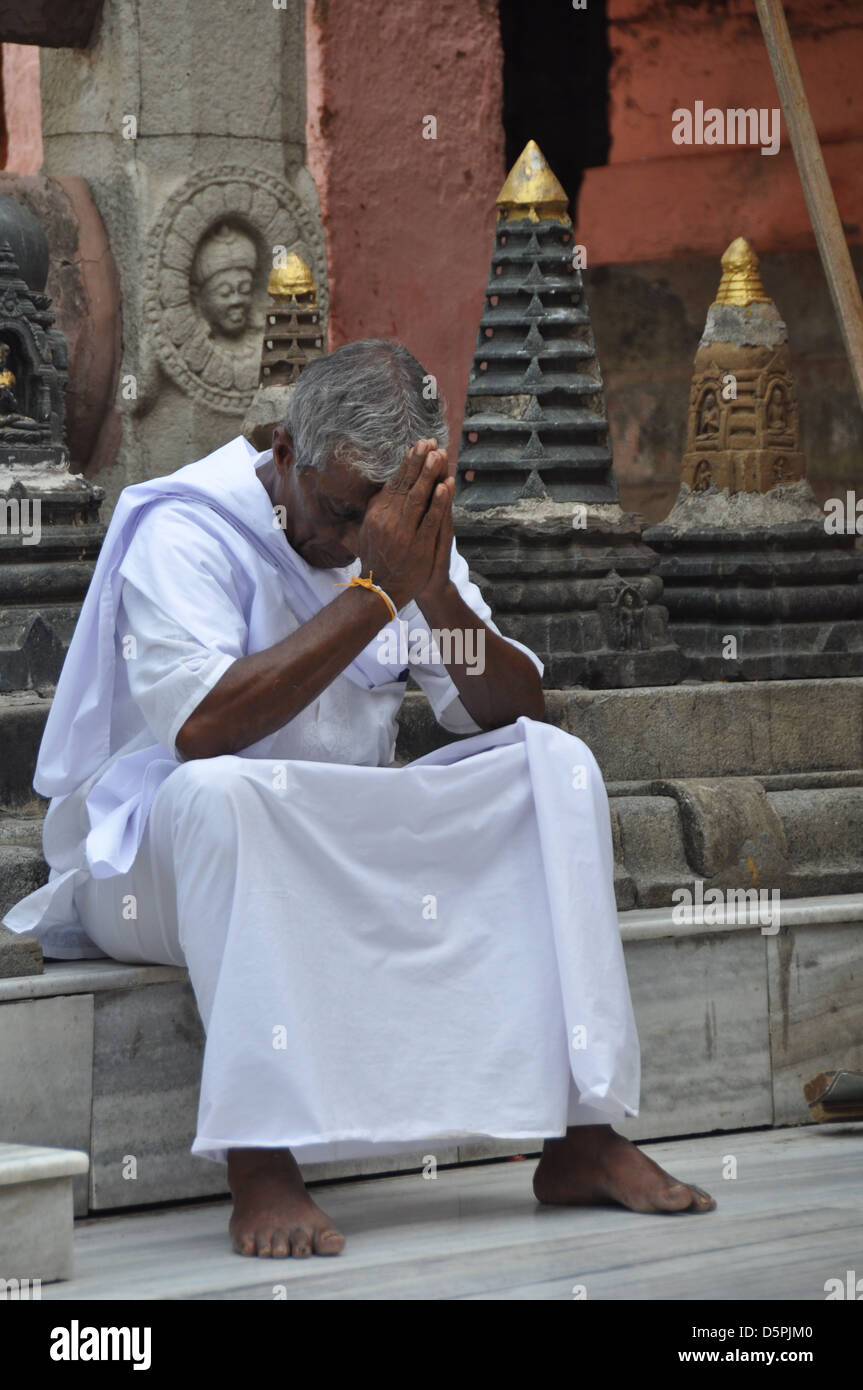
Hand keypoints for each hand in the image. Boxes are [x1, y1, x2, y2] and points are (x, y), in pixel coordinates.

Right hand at [357, 439, 450, 610]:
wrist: (382, 590)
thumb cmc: (377, 560)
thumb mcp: (367, 532)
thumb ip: (376, 511)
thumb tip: (381, 490)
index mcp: (376, 513)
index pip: (394, 483)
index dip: (407, 464)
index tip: (418, 447)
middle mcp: (387, 520)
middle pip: (406, 485)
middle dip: (419, 462)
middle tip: (430, 443)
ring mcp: (403, 533)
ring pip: (418, 498)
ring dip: (429, 475)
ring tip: (439, 456)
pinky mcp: (419, 546)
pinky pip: (430, 520)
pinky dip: (439, 503)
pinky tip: (445, 486)